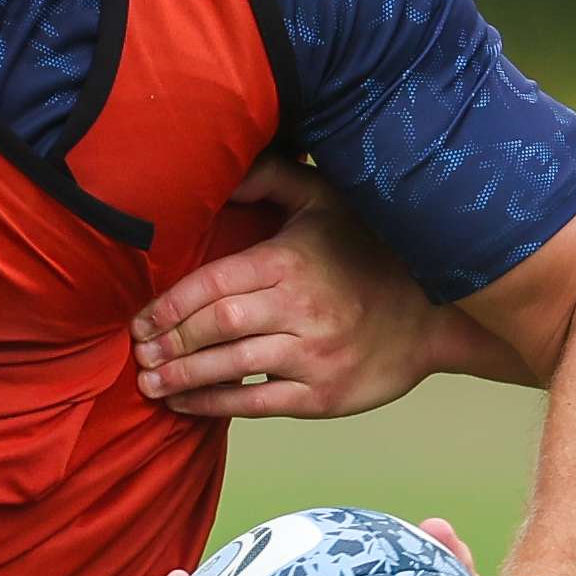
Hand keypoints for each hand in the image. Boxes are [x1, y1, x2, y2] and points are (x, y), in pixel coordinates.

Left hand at [133, 170, 444, 419]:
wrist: (438, 315)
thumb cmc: (372, 252)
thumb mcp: (327, 201)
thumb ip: (272, 179)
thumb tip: (222, 170)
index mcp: (291, 261)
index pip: (214, 283)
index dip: (170, 304)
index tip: (140, 320)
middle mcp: (300, 308)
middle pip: (216, 325)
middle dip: (169, 341)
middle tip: (138, 354)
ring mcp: (313, 355)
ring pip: (231, 366)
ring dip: (182, 377)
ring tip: (149, 383)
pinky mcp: (324, 394)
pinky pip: (257, 403)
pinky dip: (215, 405)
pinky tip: (187, 405)